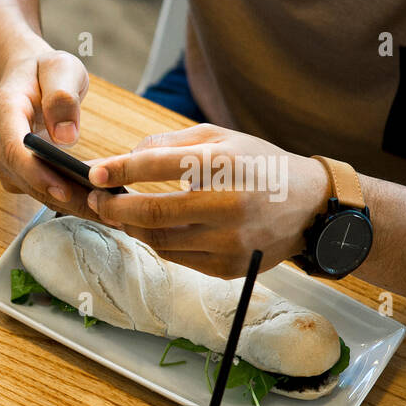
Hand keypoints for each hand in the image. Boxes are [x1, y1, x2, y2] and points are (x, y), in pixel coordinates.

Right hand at [0, 42, 96, 217]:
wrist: (21, 77)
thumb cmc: (42, 71)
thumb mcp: (60, 68)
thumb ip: (63, 97)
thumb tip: (67, 136)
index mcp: (3, 109)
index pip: (14, 149)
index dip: (38, 173)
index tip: (65, 190)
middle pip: (24, 177)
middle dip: (62, 197)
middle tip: (103, 210)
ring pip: (30, 189)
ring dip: (65, 202)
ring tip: (105, 210)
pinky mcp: (10, 172)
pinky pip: (35, 189)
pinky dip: (62, 198)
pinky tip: (91, 200)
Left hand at [85, 124, 330, 277]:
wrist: (311, 206)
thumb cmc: (258, 165)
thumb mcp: (220, 138)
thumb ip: (170, 143)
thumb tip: (124, 157)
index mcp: (225, 164)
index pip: (157, 166)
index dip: (119, 171)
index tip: (94, 174)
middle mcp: (228, 205)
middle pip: (152, 214)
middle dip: (114, 209)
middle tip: (96, 200)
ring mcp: (229, 241)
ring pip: (159, 241)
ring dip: (131, 228)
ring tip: (121, 214)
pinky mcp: (228, 267)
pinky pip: (177, 258)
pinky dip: (158, 243)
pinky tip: (151, 230)